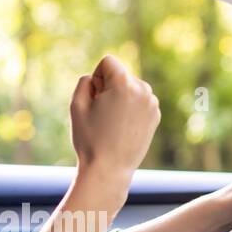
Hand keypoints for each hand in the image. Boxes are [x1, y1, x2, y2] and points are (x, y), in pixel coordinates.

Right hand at [69, 54, 160, 189]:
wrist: (109, 170)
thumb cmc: (90, 139)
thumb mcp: (76, 105)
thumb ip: (84, 81)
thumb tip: (98, 78)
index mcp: (124, 84)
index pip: (108, 62)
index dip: (96, 78)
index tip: (95, 100)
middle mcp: (143, 89)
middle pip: (120, 74)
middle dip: (110, 88)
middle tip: (102, 115)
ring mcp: (152, 103)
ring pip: (131, 87)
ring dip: (120, 98)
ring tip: (113, 123)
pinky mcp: (155, 116)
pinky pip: (139, 101)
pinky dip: (130, 109)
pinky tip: (123, 128)